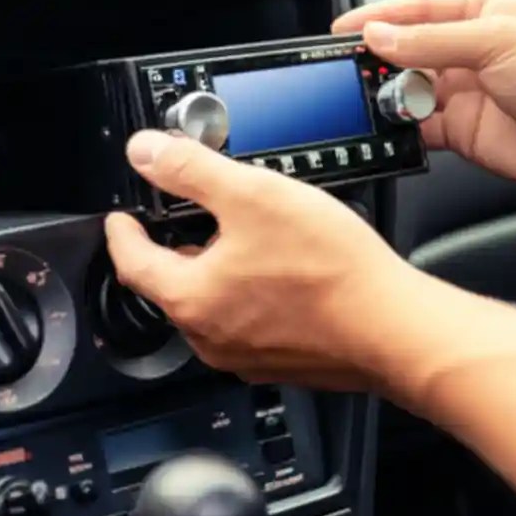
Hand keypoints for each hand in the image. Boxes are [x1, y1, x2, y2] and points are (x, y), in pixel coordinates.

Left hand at [103, 130, 418, 390]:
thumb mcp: (254, 195)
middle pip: (174, 287)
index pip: (132, 263)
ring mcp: (247, 356)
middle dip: (179, 251)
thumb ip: (192, 170)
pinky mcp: (284, 363)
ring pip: (215, 309)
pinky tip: (288, 278)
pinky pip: (252, 327)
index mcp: (190, 298)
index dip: (122, 233)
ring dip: (221, 276)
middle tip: (196, 221)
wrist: (393, 326)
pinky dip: (256, 300)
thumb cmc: (330, 270)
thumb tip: (146, 152)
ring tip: (253, 244)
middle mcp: (210, 337)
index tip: (122, 220)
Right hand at [333, 0, 515, 187]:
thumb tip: (381, 35)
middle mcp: (469, 50)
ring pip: (407, 91)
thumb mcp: (494, 41)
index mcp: (480, 12)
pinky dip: (400, 131)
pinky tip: (390, 129)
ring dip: (386, 97)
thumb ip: (431, 41)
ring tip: (367, 100)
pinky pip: (418, 129)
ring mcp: (464, 92)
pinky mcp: (462, 130)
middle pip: (406, 50)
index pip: (416, 8)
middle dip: (376, 59)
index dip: (378, 16)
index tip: (343, 28)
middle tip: (346, 69)